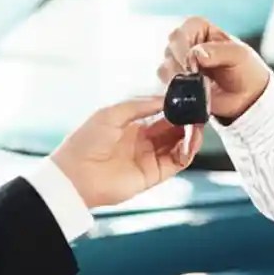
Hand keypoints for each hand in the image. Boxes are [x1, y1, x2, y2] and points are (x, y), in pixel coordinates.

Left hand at [51, 96, 203, 208]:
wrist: (74, 175)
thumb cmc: (86, 141)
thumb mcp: (111, 114)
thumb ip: (139, 105)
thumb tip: (164, 98)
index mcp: (132, 125)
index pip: (161, 115)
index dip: (175, 108)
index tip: (189, 99)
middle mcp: (143, 142)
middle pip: (173, 129)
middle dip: (186, 121)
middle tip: (199, 112)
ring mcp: (149, 158)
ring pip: (178, 145)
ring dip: (190, 135)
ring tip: (197, 125)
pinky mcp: (153, 175)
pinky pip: (176, 162)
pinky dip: (187, 152)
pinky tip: (191, 141)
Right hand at [159, 16, 270, 122]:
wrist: (248, 98)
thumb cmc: (246, 70)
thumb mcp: (238, 55)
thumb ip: (217, 52)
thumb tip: (196, 54)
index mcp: (199, 28)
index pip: (180, 33)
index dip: (184, 49)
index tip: (195, 66)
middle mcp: (186, 43)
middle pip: (170, 49)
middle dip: (181, 66)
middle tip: (197, 78)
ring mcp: (179, 63)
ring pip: (165, 68)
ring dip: (179, 79)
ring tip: (199, 86)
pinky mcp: (177, 82)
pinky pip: (166, 85)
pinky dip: (177, 90)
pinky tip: (192, 93)